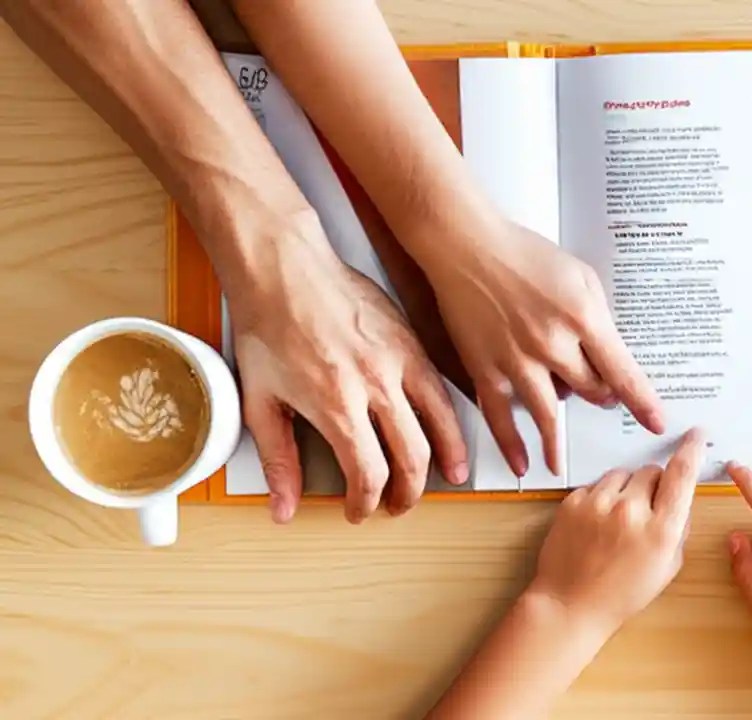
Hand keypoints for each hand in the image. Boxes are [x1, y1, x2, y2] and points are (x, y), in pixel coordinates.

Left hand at [226, 211, 466, 523]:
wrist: (284, 269)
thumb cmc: (268, 328)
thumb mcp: (260, 400)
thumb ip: (278, 460)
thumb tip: (282, 508)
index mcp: (335, 404)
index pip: (368, 474)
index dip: (366, 503)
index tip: (358, 509)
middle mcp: (374, 385)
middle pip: (412, 457)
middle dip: (409, 492)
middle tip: (398, 503)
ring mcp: (399, 360)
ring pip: (441, 422)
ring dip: (449, 457)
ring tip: (451, 475)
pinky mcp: (411, 340)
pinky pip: (441, 387)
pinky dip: (451, 415)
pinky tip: (448, 429)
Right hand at [418, 214, 663, 476]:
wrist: (467, 245)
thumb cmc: (526, 255)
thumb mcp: (580, 275)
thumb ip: (596, 317)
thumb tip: (608, 354)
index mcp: (583, 317)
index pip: (622, 372)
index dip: (641, 402)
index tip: (655, 422)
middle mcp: (553, 343)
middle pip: (590, 391)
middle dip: (601, 398)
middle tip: (603, 400)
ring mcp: (517, 360)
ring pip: (550, 412)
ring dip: (559, 439)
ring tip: (561, 458)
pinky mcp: (485, 369)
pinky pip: (501, 418)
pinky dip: (512, 445)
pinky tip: (522, 464)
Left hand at [526, 428, 704, 635]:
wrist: (570, 605)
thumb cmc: (621, 593)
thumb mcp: (666, 567)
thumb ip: (679, 528)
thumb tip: (682, 499)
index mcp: (660, 530)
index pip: (683, 474)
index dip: (693, 450)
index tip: (696, 436)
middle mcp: (630, 511)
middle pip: (652, 471)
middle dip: (653, 485)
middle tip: (645, 510)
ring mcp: (598, 504)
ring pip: (623, 474)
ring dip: (625, 489)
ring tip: (617, 521)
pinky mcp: (573, 501)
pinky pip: (596, 485)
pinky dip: (600, 498)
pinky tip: (596, 524)